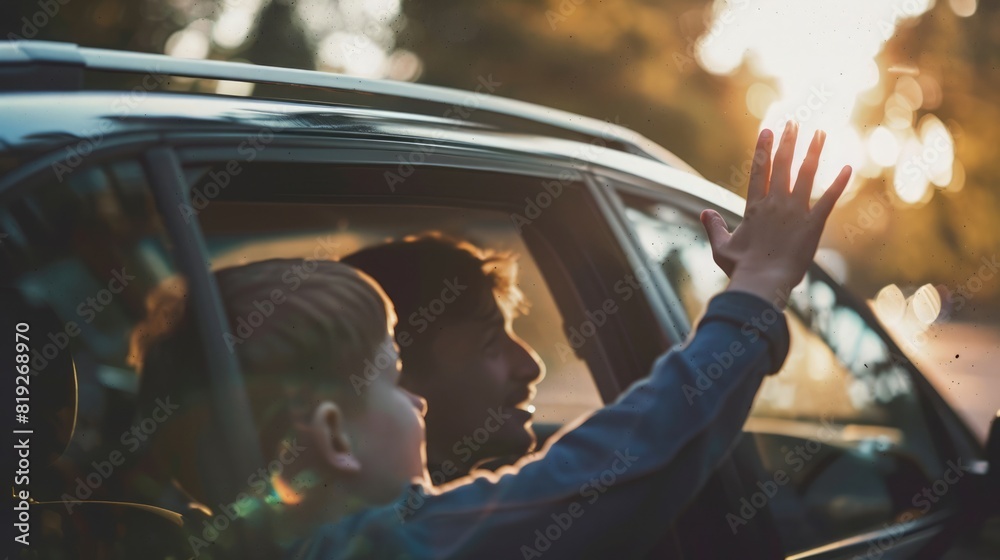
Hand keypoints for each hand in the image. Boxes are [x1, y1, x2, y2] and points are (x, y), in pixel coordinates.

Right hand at [700, 120, 851, 307]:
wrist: (764, 282)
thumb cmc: (741, 268)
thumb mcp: (721, 247)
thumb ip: (714, 227)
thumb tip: (705, 212)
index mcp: (754, 207)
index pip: (759, 170)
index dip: (763, 149)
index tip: (768, 131)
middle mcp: (775, 203)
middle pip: (783, 165)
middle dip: (789, 141)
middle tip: (794, 123)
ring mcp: (796, 212)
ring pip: (806, 174)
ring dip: (813, 152)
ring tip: (820, 133)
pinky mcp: (814, 224)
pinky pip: (829, 199)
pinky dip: (838, 183)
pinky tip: (847, 167)